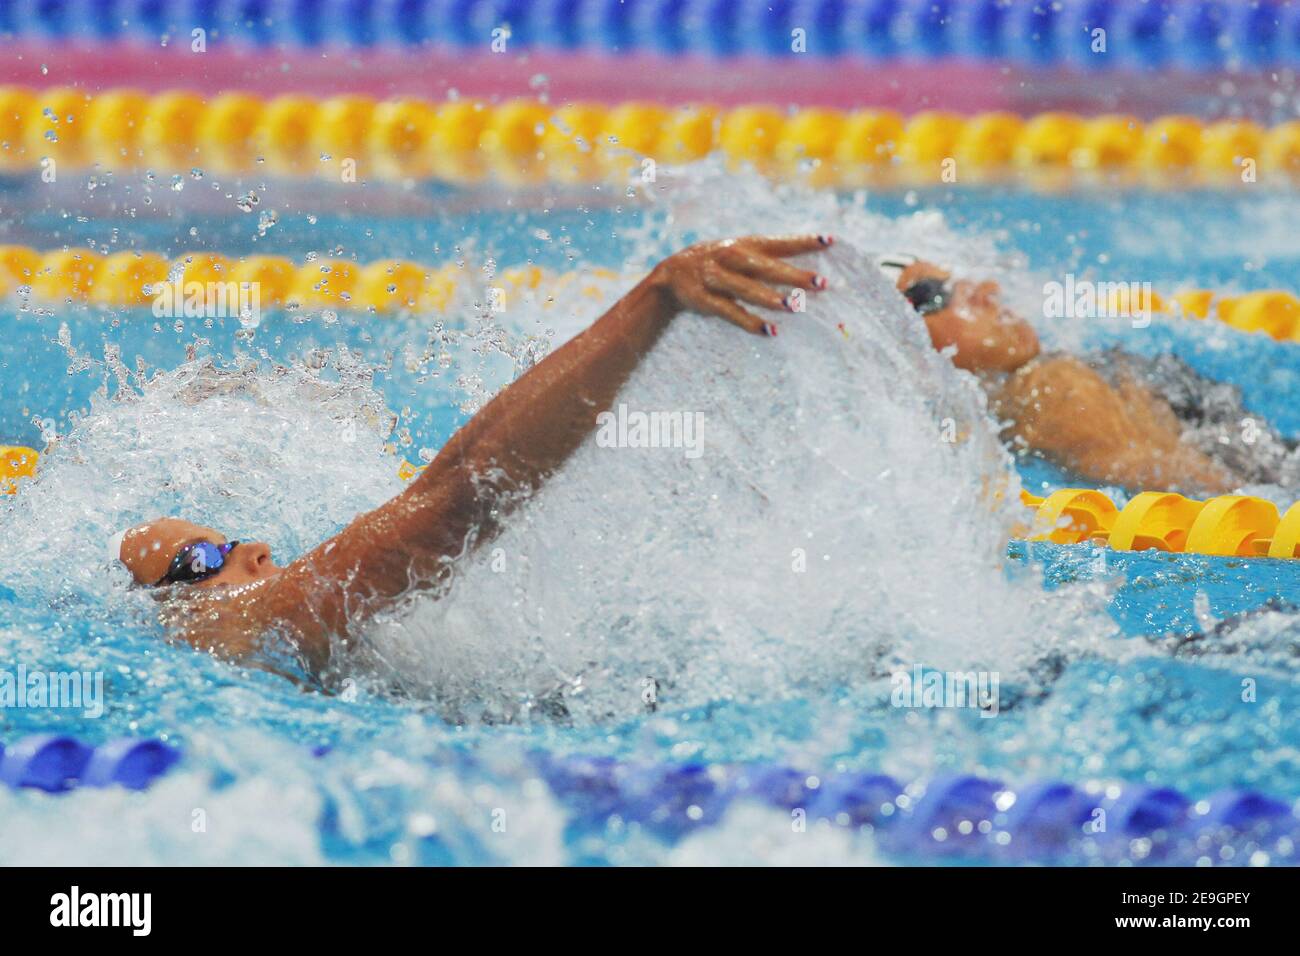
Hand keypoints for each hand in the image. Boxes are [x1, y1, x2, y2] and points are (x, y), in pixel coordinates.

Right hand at [648, 234, 832, 335]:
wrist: (669, 275)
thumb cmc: (717, 266)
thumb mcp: (739, 256)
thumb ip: (768, 261)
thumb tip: (808, 272)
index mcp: (743, 244)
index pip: (778, 242)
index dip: (803, 241)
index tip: (830, 240)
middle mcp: (729, 257)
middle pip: (765, 265)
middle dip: (792, 274)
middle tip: (820, 284)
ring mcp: (714, 277)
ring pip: (745, 287)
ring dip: (770, 297)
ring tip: (795, 306)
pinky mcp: (702, 298)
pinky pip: (728, 311)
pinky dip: (749, 321)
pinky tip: (770, 330)